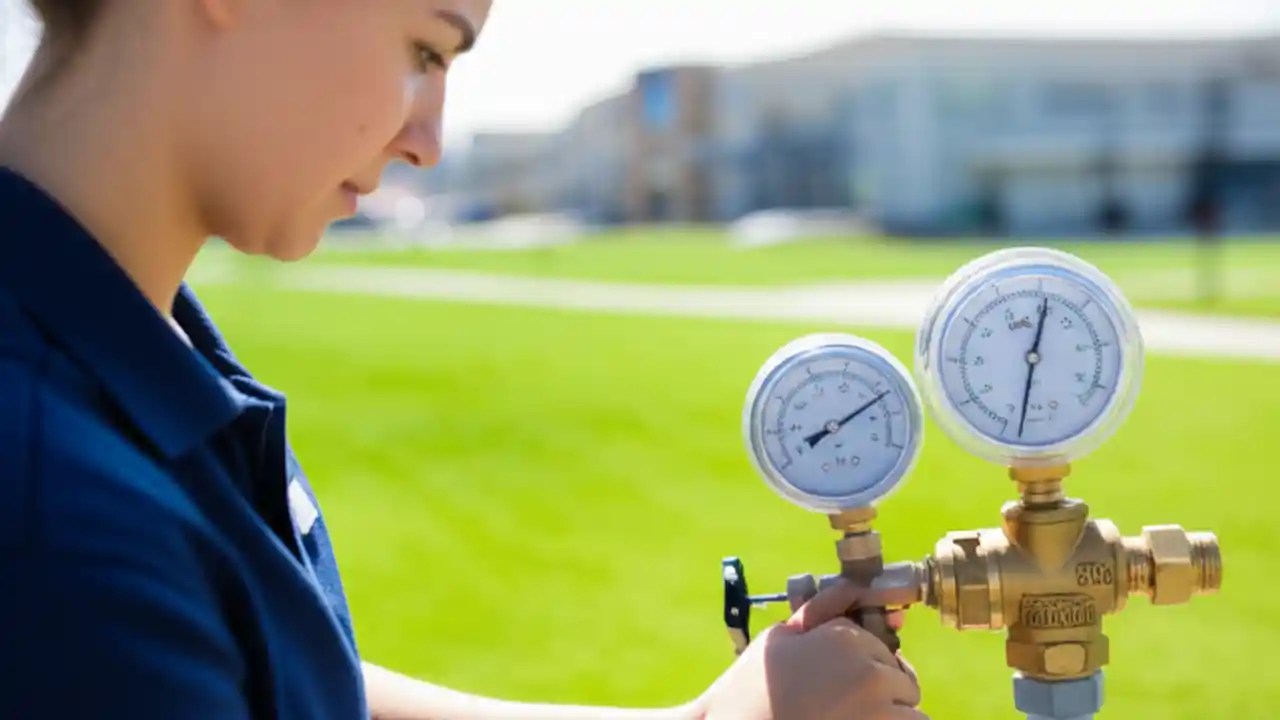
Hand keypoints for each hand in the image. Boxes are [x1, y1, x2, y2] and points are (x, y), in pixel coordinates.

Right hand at [694, 582, 924, 719]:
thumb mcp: (778, 639)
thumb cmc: (749, 691)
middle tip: (840, 705)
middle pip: (902, 680)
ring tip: (848, 718)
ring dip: (892, 717)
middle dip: (882, 692)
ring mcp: (880, 710)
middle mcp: (871, 670)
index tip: (840, 684)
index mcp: (846, 638)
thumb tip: (852, 588)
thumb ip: (820, 612)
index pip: (883, 649)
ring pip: (911, 712)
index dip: (866, 668)